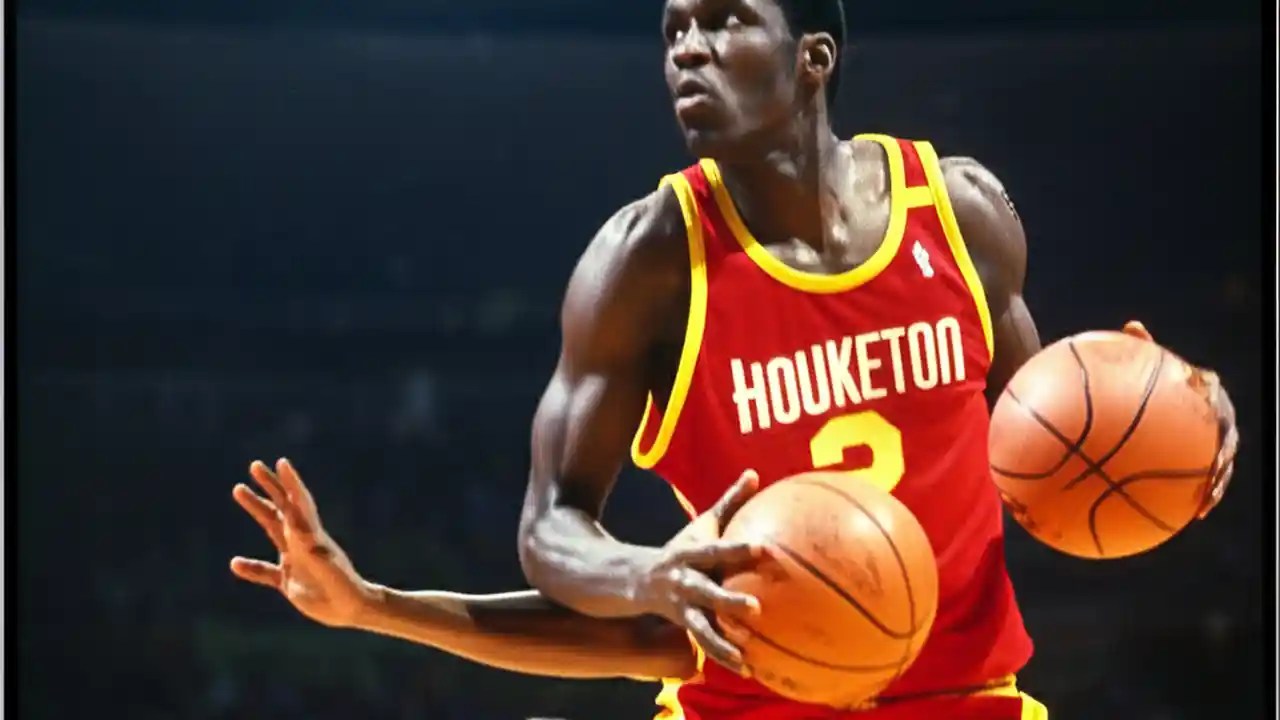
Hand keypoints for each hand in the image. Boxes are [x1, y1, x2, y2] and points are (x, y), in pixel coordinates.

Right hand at [230, 458, 377, 627]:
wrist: (352, 609)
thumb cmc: (344, 587)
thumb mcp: (327, 567)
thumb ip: (313, 549)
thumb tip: (299, 531)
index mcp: (311, 536)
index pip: (297, 503)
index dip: (289, 483)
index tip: (281, 462)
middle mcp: (301, 542)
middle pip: (281, 508)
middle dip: (269, 486)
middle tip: (255, 465)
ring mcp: (295, 560)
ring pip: (271, 529)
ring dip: (257, 509)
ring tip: (239, 490)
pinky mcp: (290, 581)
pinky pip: (266, 571)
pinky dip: (251, 567)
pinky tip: (235, 564)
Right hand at [635, 470, 763, 675]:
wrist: (636, 579)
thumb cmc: (683, 548)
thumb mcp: (702, 524)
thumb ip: (730, 502)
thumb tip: (754, 473)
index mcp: (691, 556)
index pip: (715, 551)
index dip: (736, 549)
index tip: (761, 549)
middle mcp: (685, 583)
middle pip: (707, 593)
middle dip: (729, 601)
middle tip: (757, 608)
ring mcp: (683, 608)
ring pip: (703, 628)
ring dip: (724, 644)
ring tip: (746, 659)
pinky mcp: (686, 626)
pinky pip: (707, 644)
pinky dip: (725, 657)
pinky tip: (749, 670)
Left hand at [1123, 321, 1237, 518]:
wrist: (1142, 403)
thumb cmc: (1140, 380)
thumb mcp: (1135, 364)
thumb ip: (1137, 348)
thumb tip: (1134, 325)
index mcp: (1205, 395)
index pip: (1219, 402)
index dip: (1220, 412)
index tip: (1213, 419)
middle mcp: (1212, 421)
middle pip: (1225, 441)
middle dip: (1224, 457)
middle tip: (1216, 470)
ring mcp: (1205, 444)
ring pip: (1216, 468)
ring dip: (1213, 486)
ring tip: (1203, 504)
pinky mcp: (1194, 463)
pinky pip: (1194, 483)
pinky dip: (1191, 499)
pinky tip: (1178, 517)